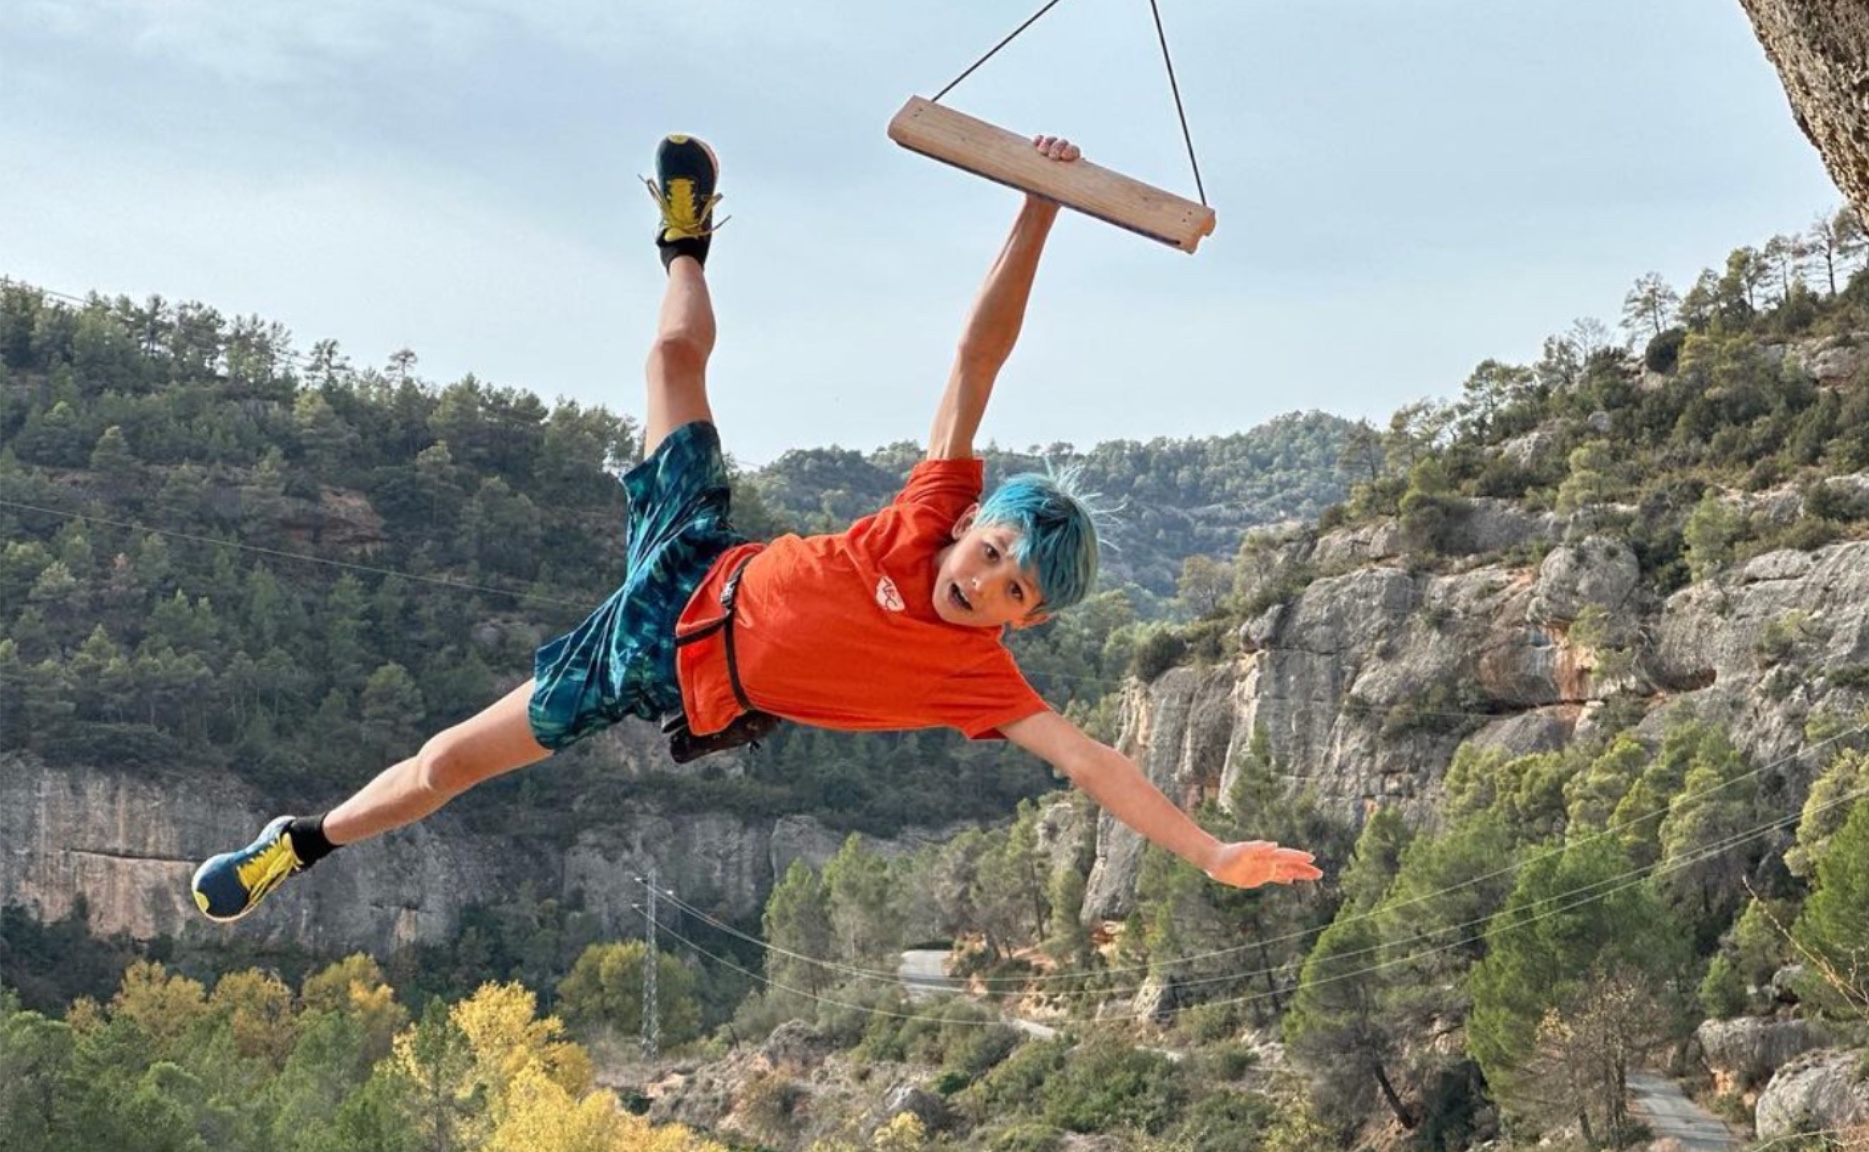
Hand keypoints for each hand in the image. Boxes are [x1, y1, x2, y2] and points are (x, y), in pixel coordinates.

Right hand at [1024, 135, 1078, 211]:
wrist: (1039, 204)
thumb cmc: (1056, 200)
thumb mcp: (1066, 195)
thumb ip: (1075, 185)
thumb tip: (1083, 170)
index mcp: (1072, 163)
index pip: (1074, 151)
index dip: (1070, 151)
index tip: (1065, 157)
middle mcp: (1062, 155)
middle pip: (1063, 144)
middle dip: (1058, 147)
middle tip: (1052, 157)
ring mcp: (1049, 152)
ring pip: (1052, 141)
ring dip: (1048, 142)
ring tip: (1042, 151)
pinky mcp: (1037, 153)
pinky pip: (1039, 141)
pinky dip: (1038, 140)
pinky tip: (1036, 142)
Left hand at [1205, 841, 1323, 888]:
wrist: (1216, 860)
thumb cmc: (1228, 854)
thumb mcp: (1242, 850)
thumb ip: (1258, 847)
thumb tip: (1274, 844)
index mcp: (1266, 855)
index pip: (1286, 856)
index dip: (1299, 858)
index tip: (1312, 859)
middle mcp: (1268, 861)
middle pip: (1291, 865)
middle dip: (1305, 869)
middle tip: (1320, 873)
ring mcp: (1264, 869)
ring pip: (1286, 872)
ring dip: (1299, 874)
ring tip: (1313, 876)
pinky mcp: (1258, 877)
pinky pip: (1275, 878)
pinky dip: (1284, 879)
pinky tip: (1290, 880)